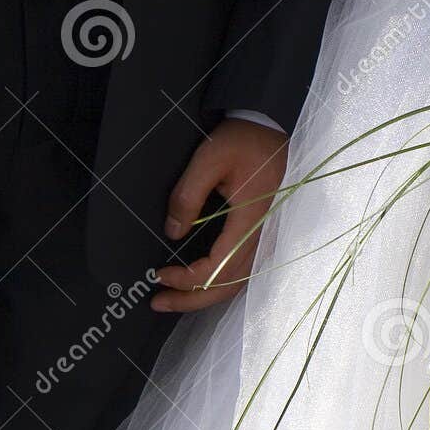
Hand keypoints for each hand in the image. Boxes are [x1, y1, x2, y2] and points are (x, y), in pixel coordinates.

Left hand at [153, 118, 288, 313]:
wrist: (271, 128)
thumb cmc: (243, 140)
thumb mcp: (208, 159)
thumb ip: (188, 196)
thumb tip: (173, 232)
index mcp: (250, 218)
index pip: (219, 266)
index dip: (187, 278)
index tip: (159, 274)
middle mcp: (261, 233)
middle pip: (228, 284)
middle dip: (192, 299)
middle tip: (159, 302)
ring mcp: (264, 235)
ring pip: (237, 281)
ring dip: (205, 295)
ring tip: (174, 299)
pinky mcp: (261, 232)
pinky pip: (242, 269)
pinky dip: (219, 283)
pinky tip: (200, 283)